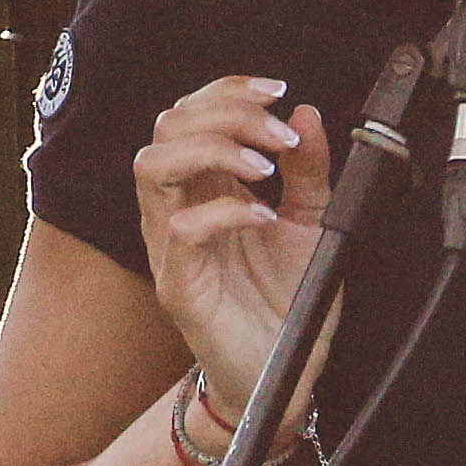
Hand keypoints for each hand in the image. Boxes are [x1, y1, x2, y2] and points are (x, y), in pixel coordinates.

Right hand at [132, 74, 331, 416]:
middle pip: (167, 128)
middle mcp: (178, 208)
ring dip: (214, 151)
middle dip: (226, 114)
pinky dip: (226, 211)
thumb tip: (307, 112)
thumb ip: (309, 169)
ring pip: (153, 168)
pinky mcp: (177, 284)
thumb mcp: (311, 222)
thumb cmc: (286, 301)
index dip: (226, 91)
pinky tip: (265, 217)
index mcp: (204, 187)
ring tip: (265, 168)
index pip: (189, 114)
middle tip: (279, 134)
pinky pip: (182, 229)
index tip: (277, 91)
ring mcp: (171, 245)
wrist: (286, 373)